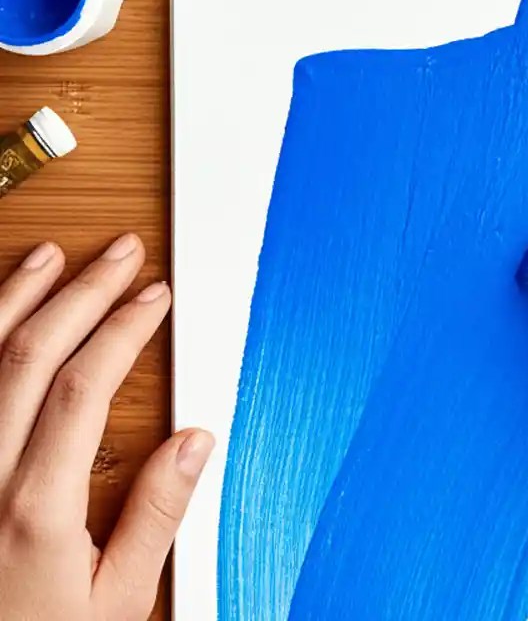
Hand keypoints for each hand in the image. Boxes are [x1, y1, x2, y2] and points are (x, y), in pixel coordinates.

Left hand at [0, 235, 212, 620]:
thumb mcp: (117, 597)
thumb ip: (157, 515)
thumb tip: (195, 441)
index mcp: (37, 506)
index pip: (83, 387)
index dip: (122, 328)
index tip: (154, 297)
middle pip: (29, 356)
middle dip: (81, 292)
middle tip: (120, 254)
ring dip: (16, 298)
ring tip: (51, 257)